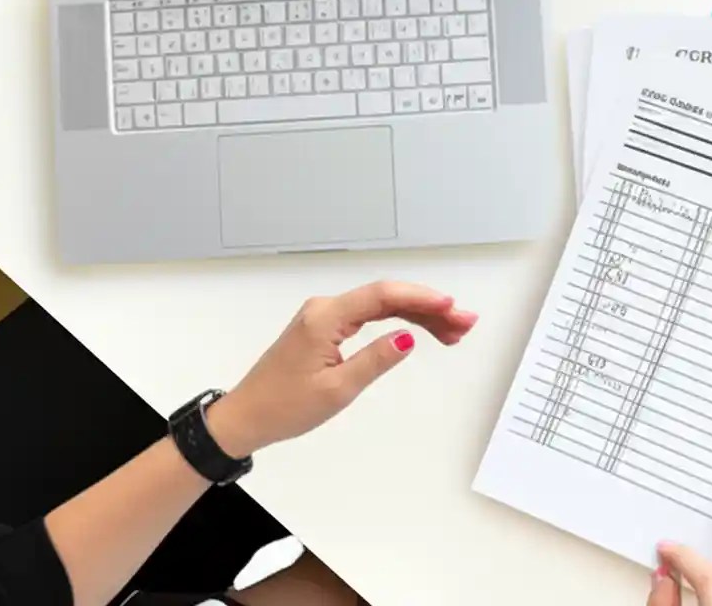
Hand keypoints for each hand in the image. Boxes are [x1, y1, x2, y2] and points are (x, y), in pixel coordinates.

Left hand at [207, 281, 477, 457]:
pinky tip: (421, 333)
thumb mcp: (337, 389)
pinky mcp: (326, 328)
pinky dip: (398, 323)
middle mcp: (325, 309)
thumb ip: (375, 359)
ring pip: (382, 306)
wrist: (247, 416)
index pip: (383, 297)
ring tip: (453, 332)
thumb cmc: (284, 406)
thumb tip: (408, 338)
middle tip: (464, 324)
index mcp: (326, 318)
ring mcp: (325, 317)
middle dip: (429, 308)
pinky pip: (369, 316)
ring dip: (418, 316)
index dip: (421, 298)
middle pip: (387, 298)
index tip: (451, 307)